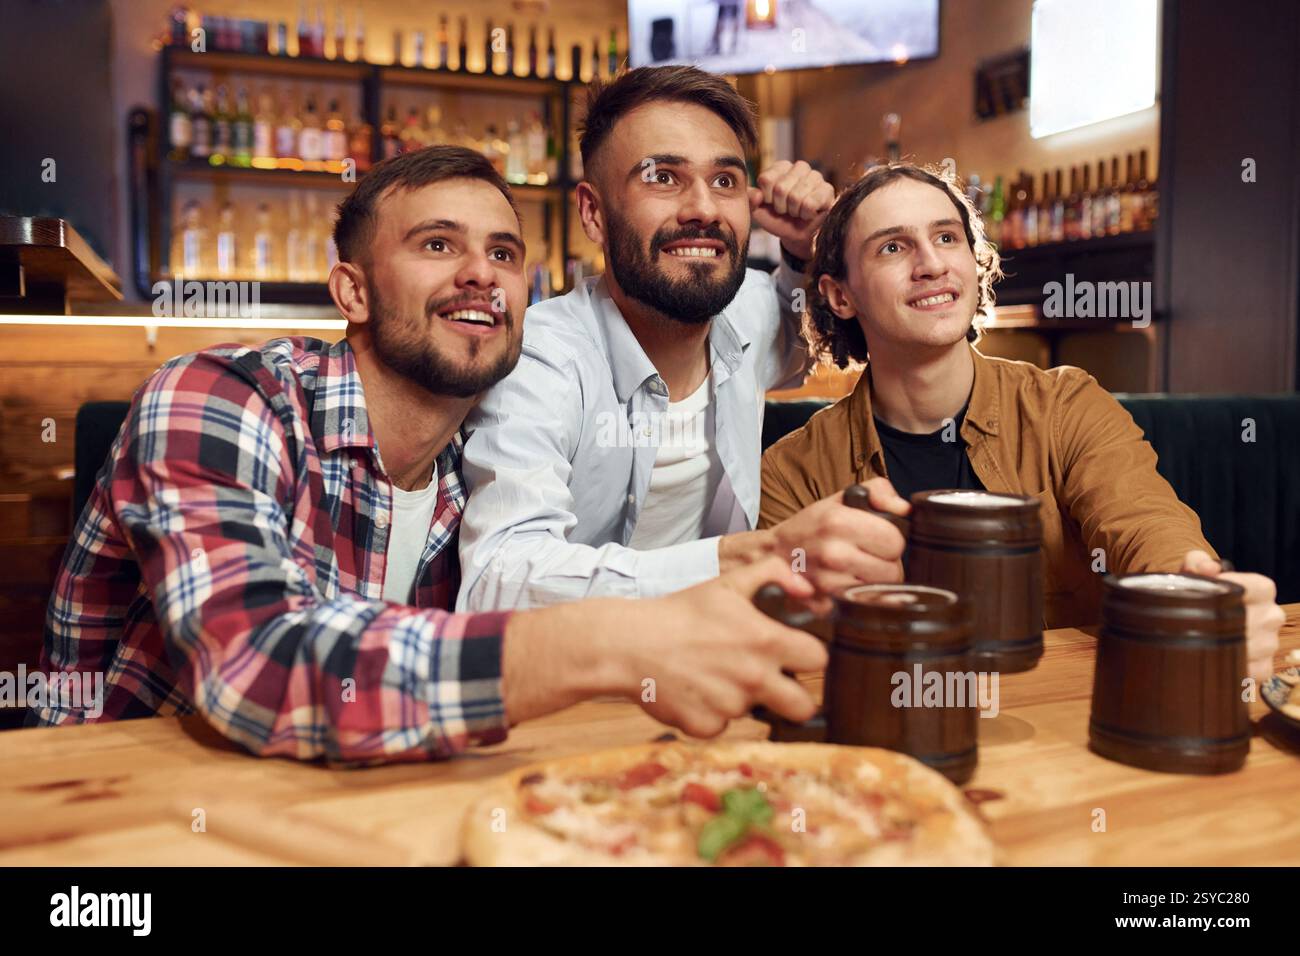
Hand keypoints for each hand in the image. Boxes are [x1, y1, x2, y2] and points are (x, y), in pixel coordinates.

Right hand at [623, 556, 827, 738]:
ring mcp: (730, 706)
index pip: (819, 660)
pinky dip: (710, 713)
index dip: (808, 656)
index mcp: (766, 641)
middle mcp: (754, 678)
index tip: (794, 655)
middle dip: (794, 697)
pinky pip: (721, 725)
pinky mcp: (705, 726)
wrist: (629, 643)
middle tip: (772, 683)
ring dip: (741, 698)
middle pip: (804, 708)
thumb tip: (806, 589)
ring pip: (753, 712)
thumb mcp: (728, 582)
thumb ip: (774, 573)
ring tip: (713, 674)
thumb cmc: (681, 611)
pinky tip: (694, 690)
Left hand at [747, 160, 834, 262]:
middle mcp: (799, 167)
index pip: (766, 179)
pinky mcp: (827, 189)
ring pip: (796, 197)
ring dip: (794, 212)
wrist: (799, 234)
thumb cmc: (779, 219)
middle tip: (787, 210)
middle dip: (781, 206)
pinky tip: (809, 213)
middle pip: (780, 188)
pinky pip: (810, 203)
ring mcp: (815, 176)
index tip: (772, 203)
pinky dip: (806, 214)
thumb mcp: (759, 211)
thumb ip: (751, 200)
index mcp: (781, 167)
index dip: (767, 198)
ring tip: (798, 211)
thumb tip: (756, 195)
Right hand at [766, 479, 908, 605]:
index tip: (874, 539)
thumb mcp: (840, 498)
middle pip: (893, 572)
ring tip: (854, 571)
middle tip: (865, 556)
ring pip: (881, 593)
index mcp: (838, 522)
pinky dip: (860, 600)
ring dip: (873, 584)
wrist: (772, 555)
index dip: (889, 540)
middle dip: (885, 564)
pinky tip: (846, 586)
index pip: (896, 542)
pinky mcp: (824, 607)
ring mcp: (828, 584)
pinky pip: (863, 608)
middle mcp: (832, 554)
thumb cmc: (811, 527)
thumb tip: (905, 509)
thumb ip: (879, 491)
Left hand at [1181, 549, 1282, 685]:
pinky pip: (1254, 671)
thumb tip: (1207, 568)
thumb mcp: (1192, 572)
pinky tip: (1215, 660)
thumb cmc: (1198, 593)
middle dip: (1223, 622)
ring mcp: (1271, 643)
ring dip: (1225, 645)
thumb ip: (1197, 563)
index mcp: (1262, 590)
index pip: (1260, 588)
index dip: (1234, 589)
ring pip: (1253, 647)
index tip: (1209, 592)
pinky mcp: (1265, 667)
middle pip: (1255, 621)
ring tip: (1202, 640)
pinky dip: (1234, 668)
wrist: (1193, 616)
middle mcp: (1273, 615)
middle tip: (1196, 623)